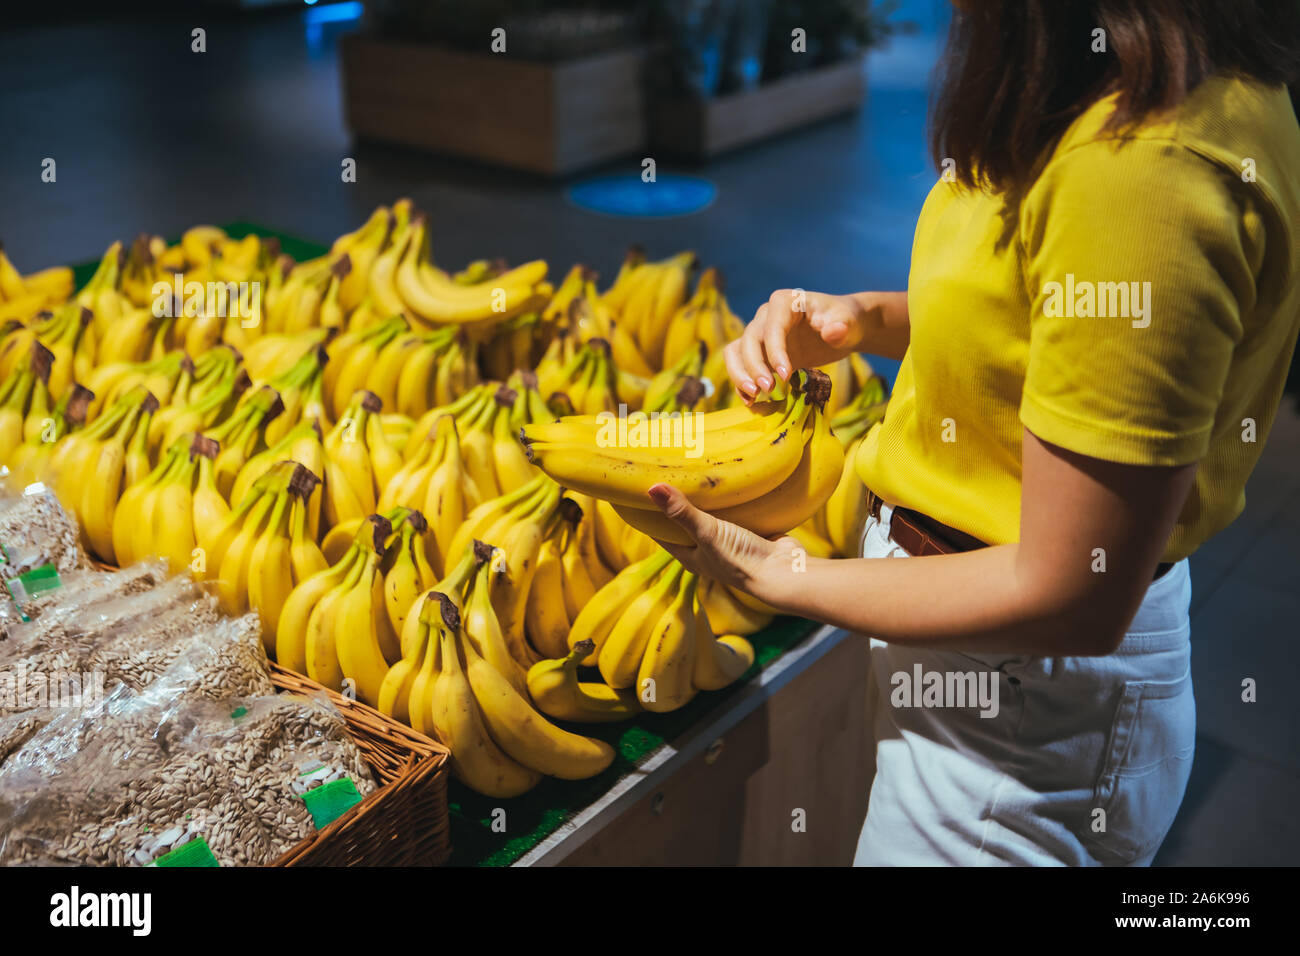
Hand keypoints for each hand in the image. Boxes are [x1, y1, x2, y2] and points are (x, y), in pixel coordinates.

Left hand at [647, 483, 800, 608]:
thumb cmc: (740, 559)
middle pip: (686, 522)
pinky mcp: (749, 531)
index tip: (641, 490)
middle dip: (679, 501)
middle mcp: (707, 549)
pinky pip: (735, 511)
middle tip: (671, 471)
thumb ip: (681, 511)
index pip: (661, 533)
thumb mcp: (707, 532)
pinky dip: (731, 499)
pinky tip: (728, 480)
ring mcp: (728, 540)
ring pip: (711, 515)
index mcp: (690, 555)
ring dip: (707, 498)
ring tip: (696, 469)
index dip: (650, 514)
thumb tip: (651, 488)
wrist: (783, 569)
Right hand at [725, 289, 866, 400]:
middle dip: (755, 366)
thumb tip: (832, 331)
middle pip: (749, 340)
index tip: (786, 374)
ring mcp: (761, 334)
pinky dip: (741, 382)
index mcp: (785, 302)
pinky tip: (751, 401)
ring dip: (740, 374)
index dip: (775, 351)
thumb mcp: (849, 322)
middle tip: (768, 389)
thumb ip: (841, 326)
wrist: (843, 329)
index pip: (772, 327)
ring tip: (753, 396)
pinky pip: (740, 364)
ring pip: (736, 351)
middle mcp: (766, 315)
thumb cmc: (846, 321)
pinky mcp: (761, 352)